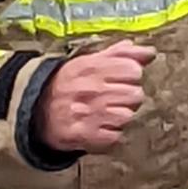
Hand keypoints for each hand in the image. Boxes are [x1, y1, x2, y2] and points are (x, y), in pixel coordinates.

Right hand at [34, 40, 154, 152]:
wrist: (38, 111)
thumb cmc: (70, 85)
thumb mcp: (90, 62)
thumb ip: (121, 55)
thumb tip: (149, 52)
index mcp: (91, 67)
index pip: (133, 69)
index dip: (131, 75)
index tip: (122, 78)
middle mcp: (91, 89)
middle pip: (136, 95)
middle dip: (128, 98)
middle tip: (113, 98)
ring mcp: (88, 113)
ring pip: (128, 116)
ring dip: (121, 116)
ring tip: (107, 113)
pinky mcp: (86, 135)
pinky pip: (116, 136)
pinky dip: (111, 134)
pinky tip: (101, 127)